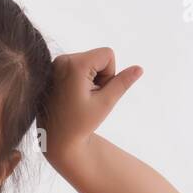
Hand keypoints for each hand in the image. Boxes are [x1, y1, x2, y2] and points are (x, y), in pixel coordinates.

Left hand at [42, 48, 141, 165]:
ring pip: (89, 62)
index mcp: (75, 64)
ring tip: (79, 98)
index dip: (109, 75)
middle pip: (98, 58)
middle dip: (100, 77)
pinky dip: (81, 79)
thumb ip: (122, 83)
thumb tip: (139, 68)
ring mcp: (55, 64)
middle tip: (87, 98)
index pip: (108, 54)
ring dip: (90, 79)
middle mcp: (62, 59)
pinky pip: (78, 66)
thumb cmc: (80, 124)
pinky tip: (71, 96)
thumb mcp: (105, 103)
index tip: (96, 92)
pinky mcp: (53, 69)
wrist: (55, 138)